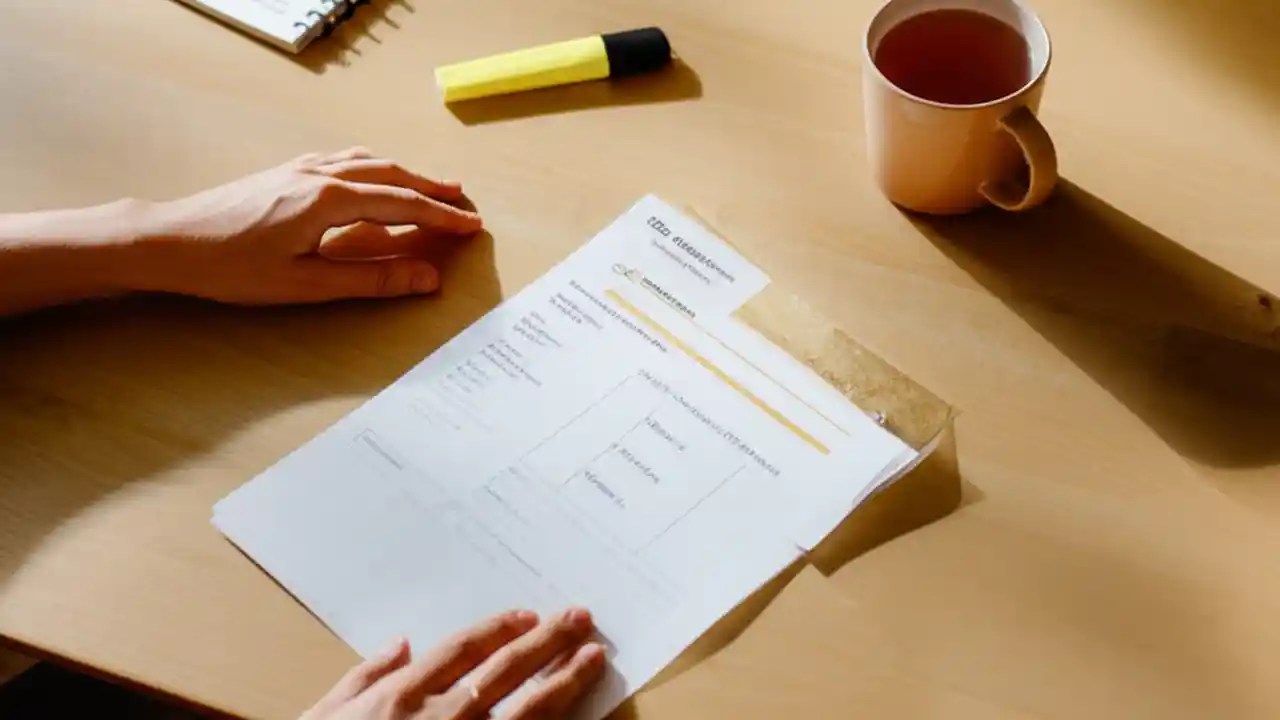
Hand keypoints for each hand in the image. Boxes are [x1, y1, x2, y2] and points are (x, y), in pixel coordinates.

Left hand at [134, 147, 482, 304]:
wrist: (170, 241)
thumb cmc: (232, 268)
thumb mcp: (307, 284)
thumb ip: (372, 279)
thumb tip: (427, 278)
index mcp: (330, 201)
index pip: (403, 205)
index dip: (441, 217)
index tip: (472, 226)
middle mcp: (320, 175)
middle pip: (392, 175)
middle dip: (432, 189)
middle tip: (464, 201)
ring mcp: (301, 169)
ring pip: (368, 162)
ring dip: (405, 174)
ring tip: (430, 186)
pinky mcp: (285, 173)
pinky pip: (344, 160)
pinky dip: (374, 167)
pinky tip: (373, 176)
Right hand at [301, 608, 606, 719]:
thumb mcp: (323, 716)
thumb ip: (363, 677)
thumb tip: (401, 644)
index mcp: (403, 694)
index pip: (466, 648)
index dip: (502, 628)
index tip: (529, 616)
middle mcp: (442, 716)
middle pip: (507, 669)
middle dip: (548, 641)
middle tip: (581, 619)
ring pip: (528, 709)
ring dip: (564, 680)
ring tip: (593, 658)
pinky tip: (578, 716)